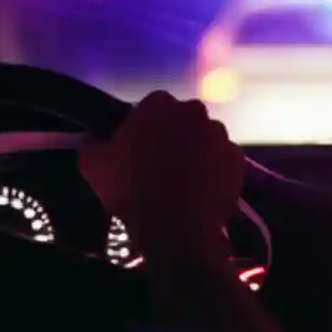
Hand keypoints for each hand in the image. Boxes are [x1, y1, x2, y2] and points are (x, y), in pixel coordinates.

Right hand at [79, 91, 241, 272]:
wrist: (176, 227)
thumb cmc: (131, 190)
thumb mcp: (93, 165)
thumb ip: (93, 143)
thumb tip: (94, 139)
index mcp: (160, 105)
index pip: (152, 105)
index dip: (144, 125)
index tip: (138, 145)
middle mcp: (195, 111)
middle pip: (183, 119)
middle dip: (174, 135)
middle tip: (161, 163)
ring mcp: (221, 135)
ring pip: (206, 139)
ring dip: (197, 152)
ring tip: (184, 180)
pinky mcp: (238, 159)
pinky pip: (223, 161)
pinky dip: (215, 171)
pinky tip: (202, 191)